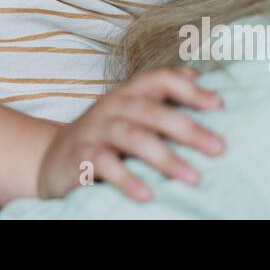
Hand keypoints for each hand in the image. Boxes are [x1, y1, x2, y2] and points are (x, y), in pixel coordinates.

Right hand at [36, 67, 223, 201]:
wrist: (52, 157)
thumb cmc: (103, 134)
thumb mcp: (128, 111)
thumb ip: (158, 95)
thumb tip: (195, 74)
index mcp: (128, 93)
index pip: (159, 79)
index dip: (188, 89)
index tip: (218, 105)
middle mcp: (112, 107)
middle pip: (152, 111)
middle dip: (187, 129)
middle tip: (218, 148)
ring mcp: (95, 130)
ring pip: (133, 138)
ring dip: (165, 157)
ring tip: (192, 178)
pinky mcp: (80, 156)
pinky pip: (104, 165)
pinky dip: (127, 179)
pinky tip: (147, 195)